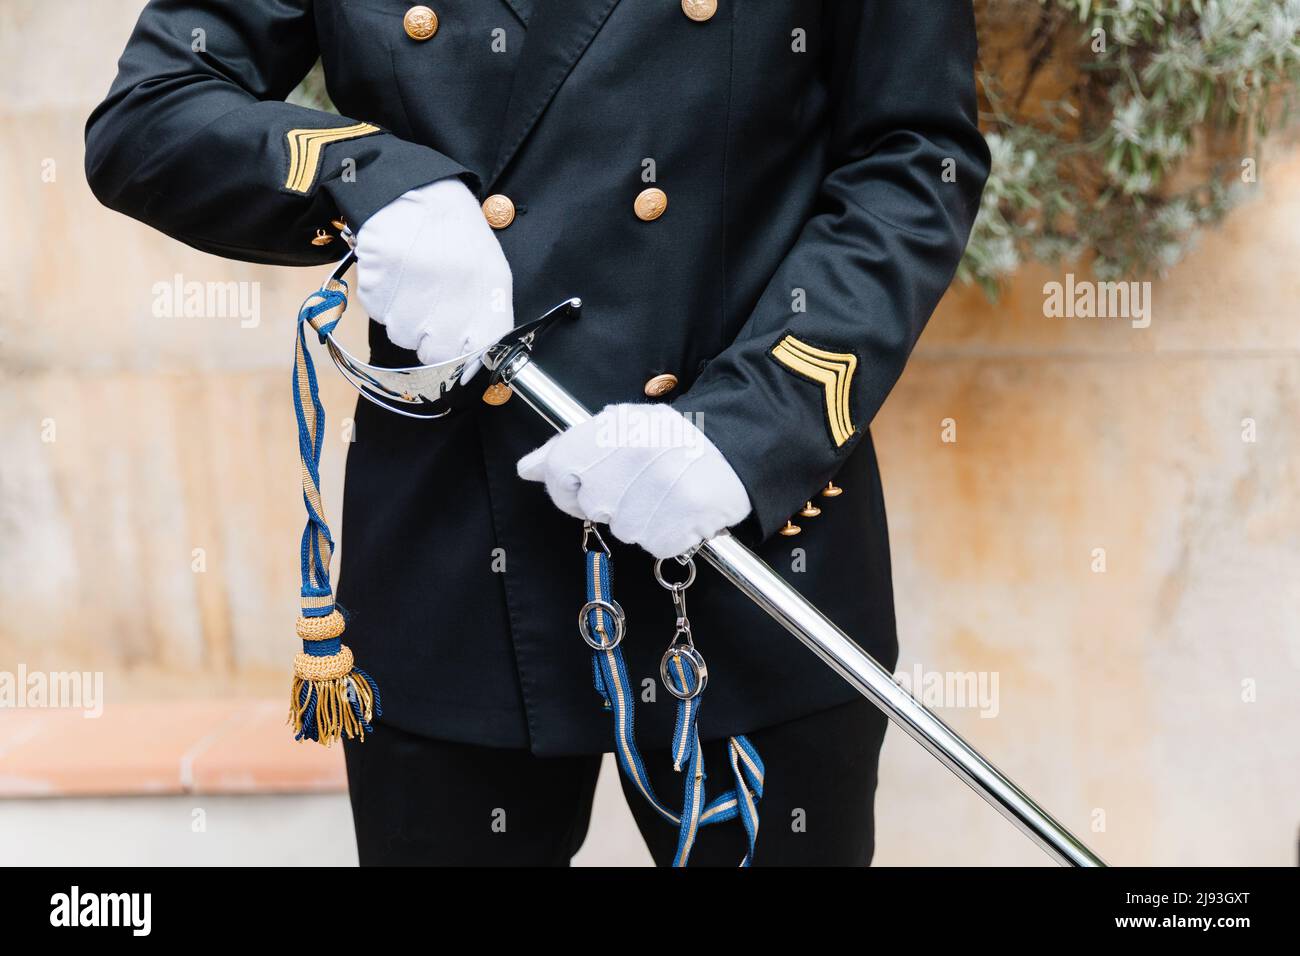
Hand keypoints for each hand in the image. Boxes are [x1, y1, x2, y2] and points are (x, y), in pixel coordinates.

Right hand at [355, 178, 512, 381]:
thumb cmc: (456, 235)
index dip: (464, 360)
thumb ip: (487, 321)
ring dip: (405, 317)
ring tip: (415, 281)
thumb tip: (476, 360)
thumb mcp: (490, 275)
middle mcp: (448, 316)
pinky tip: (397, 272)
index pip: (475, 362)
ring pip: (402, 337)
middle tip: (431, 307)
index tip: (458, 348)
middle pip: (434, 358)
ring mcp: (410, 308)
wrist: (414, 194)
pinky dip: (384, 300)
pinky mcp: (378, 296)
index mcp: (484, 309)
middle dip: (430, 341)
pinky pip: (379, 314)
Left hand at [517, 403, 751, 558]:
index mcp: (615, 429)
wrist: (735, 451)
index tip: (583, 483)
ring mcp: (658, 495)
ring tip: (662, 493)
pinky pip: (652, 544)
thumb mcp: (619, 425)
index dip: (566, 484)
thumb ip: (568, 447)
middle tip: (638, 482)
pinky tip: (676, 510)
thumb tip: (527, 469)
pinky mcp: (678, 526)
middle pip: (590, 505)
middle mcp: (635, 460)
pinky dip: (662, 534)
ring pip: (621, 529)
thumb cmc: (672, 439)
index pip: (560, 469)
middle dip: (608, 500)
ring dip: (637, 519)